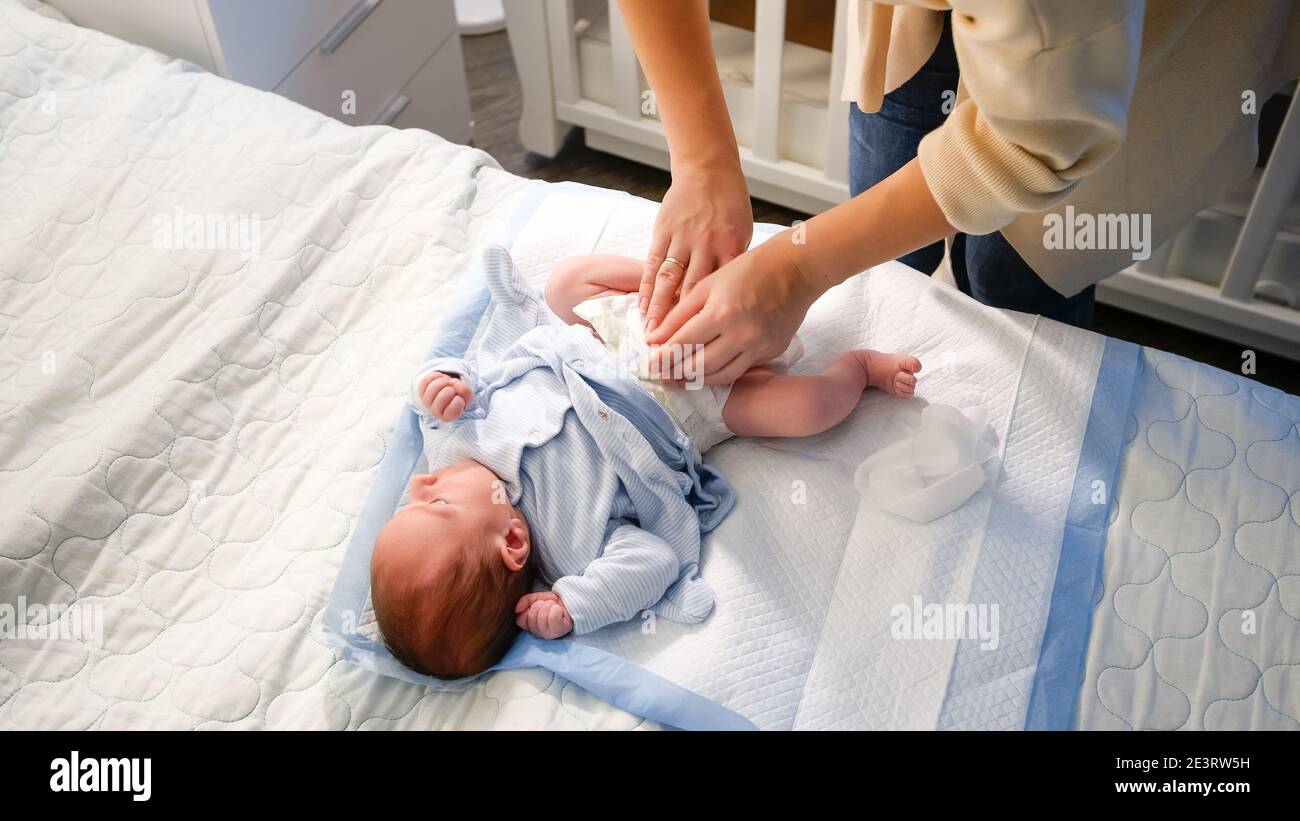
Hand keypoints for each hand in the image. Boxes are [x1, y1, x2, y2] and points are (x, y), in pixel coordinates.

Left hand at [417, 371, 472, 421]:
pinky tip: (441, 380)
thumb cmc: (458, 397)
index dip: (459, 400)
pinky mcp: (421, 390)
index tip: (459, 398)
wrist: (447, 392)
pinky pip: (428, 379)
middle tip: (453, 389)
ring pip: (435, 386)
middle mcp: (435, 411)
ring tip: (448, 383)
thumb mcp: (467, 397)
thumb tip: (454, 383)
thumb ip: (466, 392)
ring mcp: (427, 401)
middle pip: (443, 397)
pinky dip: (438, 376)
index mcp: (448, 416)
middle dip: (451, 389)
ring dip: (445, 381)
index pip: (453, 410)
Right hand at [514, 591, 572, 639]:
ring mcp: (548, 634)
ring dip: (549, 606)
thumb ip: (525, 601)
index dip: (528, 609)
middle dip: (541, 605)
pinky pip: (552, 617)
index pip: (520, 620)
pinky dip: (557, 609)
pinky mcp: (559, 631)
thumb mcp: (537, 598)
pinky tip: (560, 611)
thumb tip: (517, 610)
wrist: (572, 602)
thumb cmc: (554, 603)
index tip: (538, 605)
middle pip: (531, 616)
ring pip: (541, 616)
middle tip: (549, 605)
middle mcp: (538, 633)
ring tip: (555, 607)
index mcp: (531, 625)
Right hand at [639, 165, 752, 333]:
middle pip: (692, 291)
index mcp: (730, 248)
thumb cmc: (731, 206)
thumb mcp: (742, 236)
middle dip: (682, 323)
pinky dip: (647, 288)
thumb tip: (723, 302)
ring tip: (652, 335)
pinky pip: (653, 263)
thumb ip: (730, 267)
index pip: (719, 291)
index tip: (704, 343)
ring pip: (669, 280)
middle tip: (674, 349)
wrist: (709, 170)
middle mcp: (706, 244)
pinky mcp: (663, 230)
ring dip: (659, 310)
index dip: (709, 319)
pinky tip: (642, 308)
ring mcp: (682, 237)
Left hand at [646, 231, 818, 385]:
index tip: (650, 364)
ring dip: (696, 380)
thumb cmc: (748, 271)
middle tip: (661, 374)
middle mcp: (741, 335)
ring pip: (720, 376)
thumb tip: (654, 338)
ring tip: (679, 378)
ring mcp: (759, 347)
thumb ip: (679, 314)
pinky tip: (706, 371)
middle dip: (676, 372)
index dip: (663, 357)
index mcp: (722, 313)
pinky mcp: (771, 352)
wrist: (794, 271)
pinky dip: (720, 374)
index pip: (684, 344)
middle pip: (700, 366)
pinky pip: (740, 370)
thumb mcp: (708, 285)